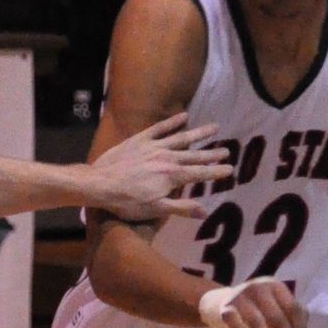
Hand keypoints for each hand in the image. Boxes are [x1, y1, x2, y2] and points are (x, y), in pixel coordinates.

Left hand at [92, 113, 233, 220]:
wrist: (98, 184)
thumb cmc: (126, 202)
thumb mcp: (155, 210)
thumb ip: (181, 208)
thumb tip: (205, 211)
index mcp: (172, 176)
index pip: (200, 173)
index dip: (215, 172)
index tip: (230, 169)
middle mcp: (167, 158)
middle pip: (195, 155)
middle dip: (212, 153)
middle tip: (228, 150)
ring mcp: (154, 146)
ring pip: (182, 138)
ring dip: (199, 133)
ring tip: (215, 128)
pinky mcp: (140, 140)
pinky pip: (160, 128)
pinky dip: (173, 121)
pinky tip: (184, 116)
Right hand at [208, 278, 308, 327]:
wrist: (220, 302)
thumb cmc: (256, 308)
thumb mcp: (276, 306)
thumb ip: (291, 317)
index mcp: (276, 286)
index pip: (294, 308)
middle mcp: (259, 287)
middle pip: (278, 317)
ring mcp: (241, 296)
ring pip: (257, 322)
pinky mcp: (225, 307)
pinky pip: (234, 322)